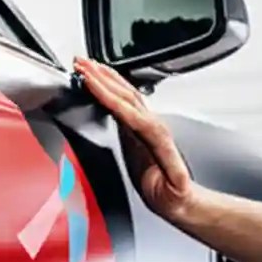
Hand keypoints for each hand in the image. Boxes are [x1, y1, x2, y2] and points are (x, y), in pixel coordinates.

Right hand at [73, 57, 196, 220]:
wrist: (180, 197)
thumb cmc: (174, 193)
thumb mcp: (176, 186)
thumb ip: (173, 174)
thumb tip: (172, 168)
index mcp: (155, 136)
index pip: (127, 108)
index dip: (107, 93)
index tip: (90, 80)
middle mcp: (151, 125)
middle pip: (124, 94)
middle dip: (101, 77)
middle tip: (81, 63)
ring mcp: (145, 125)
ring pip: (124, 93)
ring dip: (105, 77)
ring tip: (87, 65)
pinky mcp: (138, 129)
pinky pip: (123, 103)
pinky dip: (109, 89)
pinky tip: (100, 84)